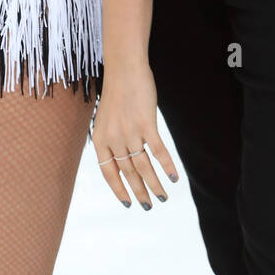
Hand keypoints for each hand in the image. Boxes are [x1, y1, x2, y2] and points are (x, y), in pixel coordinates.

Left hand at [91, 63, 178, 207]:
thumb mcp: (107, 119)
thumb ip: (112, 139)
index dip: (119, 190)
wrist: (125, 68)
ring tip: (162, 198)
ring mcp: (129, 132)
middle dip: (139, 192)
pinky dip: (167, 166)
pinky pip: (158, 151)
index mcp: (100, 139)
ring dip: (154, 184)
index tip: (128, 203)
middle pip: (128, 173)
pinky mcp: (146, 123)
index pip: (108, 173)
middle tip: (148, 206)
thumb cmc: (118, 92)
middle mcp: (113, 139)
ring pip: (143, 167)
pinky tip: (173, 178)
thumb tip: (122, 162)